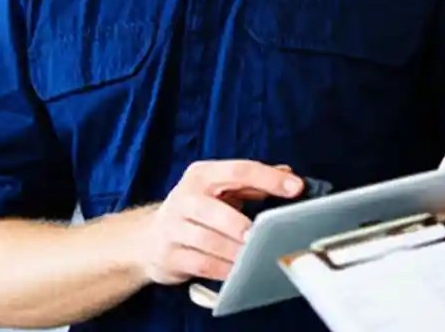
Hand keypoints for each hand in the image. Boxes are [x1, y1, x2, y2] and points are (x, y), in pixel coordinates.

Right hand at [136, 160, 303, 285]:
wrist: (148, 239)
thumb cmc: (194, 211)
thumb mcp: (219, 189)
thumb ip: (252, 182)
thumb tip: (288, 174)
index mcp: (201, 175)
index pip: (238, 171)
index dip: (269, 178)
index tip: (296, 187)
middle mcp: (185, 197)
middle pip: (218, 210)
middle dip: (244, 225)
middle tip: (268, 235)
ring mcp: (174, 228)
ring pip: (210, 241)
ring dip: (237, 252)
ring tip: (257, 257)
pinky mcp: (170, 255)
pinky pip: (202, 265)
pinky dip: (225, 270)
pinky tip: (240, 272)